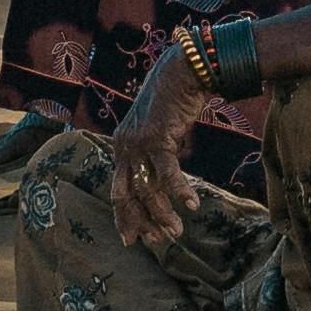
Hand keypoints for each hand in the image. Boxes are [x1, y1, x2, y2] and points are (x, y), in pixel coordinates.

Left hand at [105, 73, 202, 249]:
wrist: (181, 71)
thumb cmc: (174, 103)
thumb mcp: (158, 134)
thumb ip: (153, 157)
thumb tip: (162, 186)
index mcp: (121, 148)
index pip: (118, 191)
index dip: (125, 217)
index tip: (134, 239)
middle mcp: (124, 147)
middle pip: (125, 195)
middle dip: (139, 221)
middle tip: (157, 239)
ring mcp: (138, 143)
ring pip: (147, 189)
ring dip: (163, 214)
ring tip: (177, 231)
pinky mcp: (157, 137)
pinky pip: (167, 173)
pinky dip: (179, 191)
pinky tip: (192, 204)